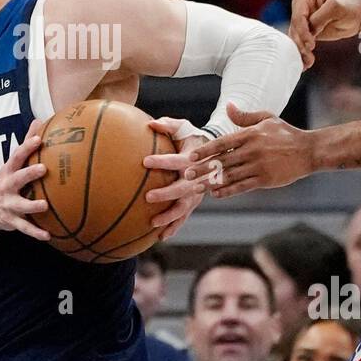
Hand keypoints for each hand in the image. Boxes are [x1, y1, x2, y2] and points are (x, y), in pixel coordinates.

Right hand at [0, 119, 50, 239]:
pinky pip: (24, 227)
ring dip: (32, 206)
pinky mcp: (12, 220)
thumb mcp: (10, 164)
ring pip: (21, 205)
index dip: (26, 147)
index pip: (16, 156)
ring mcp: (8, 204)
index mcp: (8, 171)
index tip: (38, 139)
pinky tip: (48, 235)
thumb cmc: (4, 182)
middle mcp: (7, 187)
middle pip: (17, 178)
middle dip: (29, 174)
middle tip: (43, 169)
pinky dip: (35, 232)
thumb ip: (25, 143)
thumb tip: (38, 120)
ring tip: (45, 205)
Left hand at [141, 117, 208, 240]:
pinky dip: (174, 227)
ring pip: (184, 208)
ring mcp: (197, 193)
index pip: (176, 161)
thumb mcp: (184, 127)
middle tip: (148, 197)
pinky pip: (184, 216)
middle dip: (166, 194)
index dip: (162, 161)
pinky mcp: (194, 202)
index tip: (145, 161)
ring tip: (153, 223)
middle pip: (182, 189)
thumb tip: (150, 124)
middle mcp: (198, 178)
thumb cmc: (193, 138)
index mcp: (194, 160)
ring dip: (170, 216)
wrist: (215, 154)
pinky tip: (161, 237)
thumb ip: (168, 125)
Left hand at [185, 102, 314, 197]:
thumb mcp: (266, 119)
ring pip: (229, 176)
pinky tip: (215, 193)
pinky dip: (227, 191)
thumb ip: (244, 116)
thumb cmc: (286, 133)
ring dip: (210, 183)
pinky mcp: (265, 180)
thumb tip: (227, 106)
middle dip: (202, 169)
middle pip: (222, 162)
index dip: (205, 150)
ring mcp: (258, 166)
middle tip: (186, 175)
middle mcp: (252, 151)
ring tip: (196, 188)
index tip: (191, 157)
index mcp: (250, 135)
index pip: (222, 143)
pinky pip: (242, 186)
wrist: (309, 151)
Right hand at [290, 0, 360, 67]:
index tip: (311, 44)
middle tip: (308, 55)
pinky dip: (303, 53)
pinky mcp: (307, 31)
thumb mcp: (336, 7)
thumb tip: (309, 30)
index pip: (298, 15)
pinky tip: (306, 63)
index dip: (302, 30)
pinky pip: (301, 42)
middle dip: (300, 42)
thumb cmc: (350, 7)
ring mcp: (303, 19)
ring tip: (308, 61)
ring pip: (296, 37)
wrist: (359, 16)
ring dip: (301, 50)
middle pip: (295, 27)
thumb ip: (320, 17)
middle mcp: (300, 6)